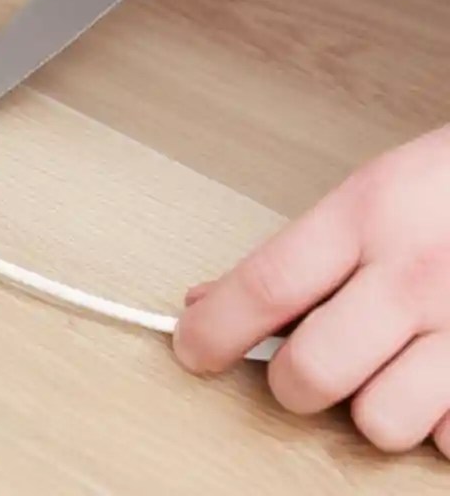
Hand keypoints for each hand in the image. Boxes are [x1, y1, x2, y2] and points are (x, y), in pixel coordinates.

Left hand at [174, 126, 449, 456]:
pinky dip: (445, 423)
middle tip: (310, 366)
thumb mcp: (376, 194)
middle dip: (295, 383)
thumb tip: (203, 302)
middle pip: (312, 372)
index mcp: (370, 214)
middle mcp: (417, 272)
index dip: (213, 330)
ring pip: (382, 421)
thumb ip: (296, 254)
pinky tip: (448, 381)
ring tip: (395, 370)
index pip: (263, 286)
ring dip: (377, 407)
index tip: (192, 351)